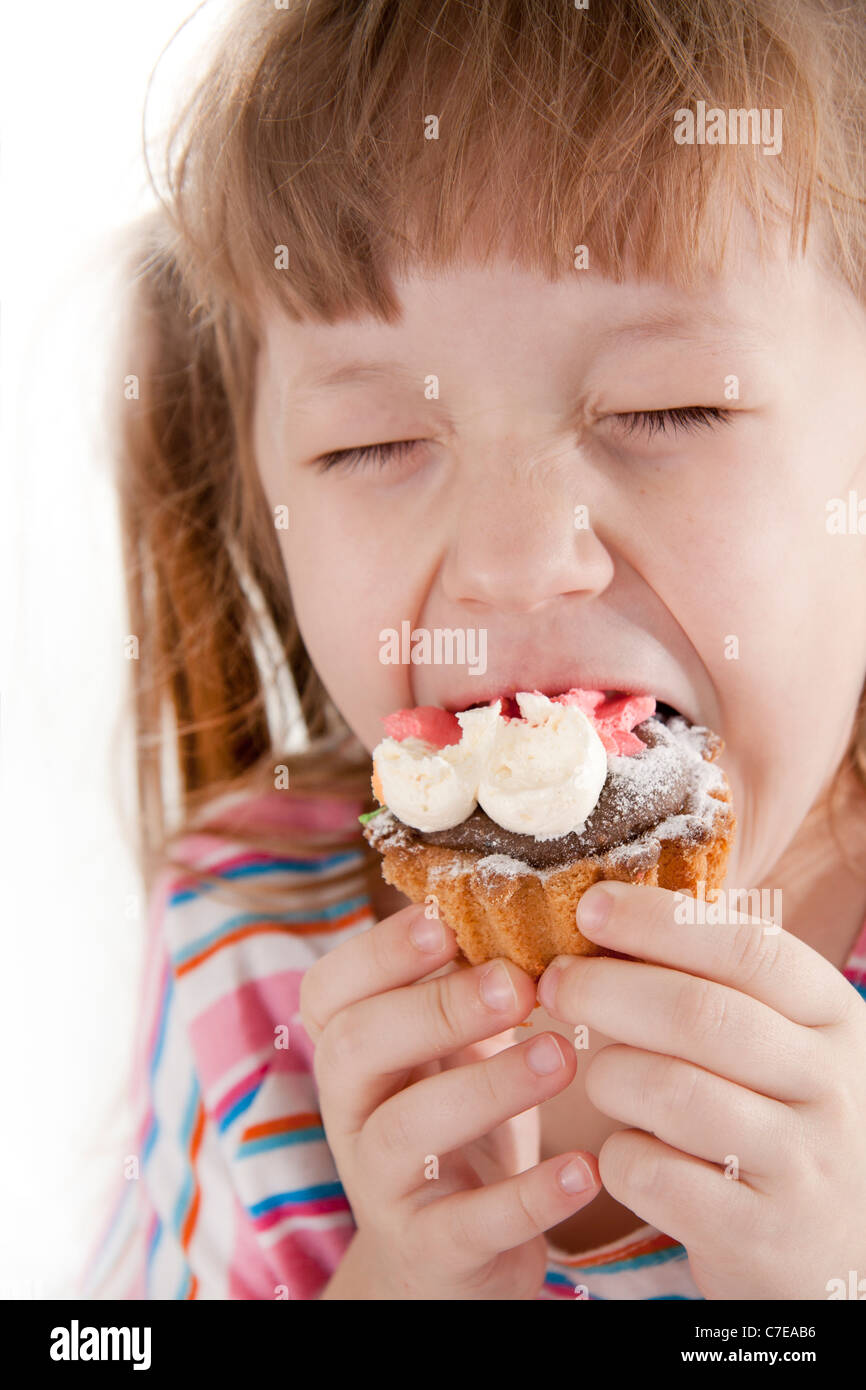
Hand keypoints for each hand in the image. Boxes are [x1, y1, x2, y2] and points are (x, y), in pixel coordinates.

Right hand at [300, 902, 600, 1299]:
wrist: (446, 1255)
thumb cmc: (458, 1115)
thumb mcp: (451, 1043)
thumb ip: (469, 979)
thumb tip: (536, 891)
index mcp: (352, 1045)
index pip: (328, 989)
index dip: (377, 952)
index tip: (444, 922)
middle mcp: (350, 1109)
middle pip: (356, 1047)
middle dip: (435, 1007)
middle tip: (517, 983)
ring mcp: (382, 1183)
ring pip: (406, 1131)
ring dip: (485, 1087)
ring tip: (561, 1057)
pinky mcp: (429, 1250)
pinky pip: (468, 1226)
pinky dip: (527, 1197)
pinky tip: (584, 1169)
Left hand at [536, 880, 865, 1299]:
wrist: (838, 1251)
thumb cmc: (779, 1118)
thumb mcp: (780, 1041)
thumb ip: (713, 980)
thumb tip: (604, 911)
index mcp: (832, 1016)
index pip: (749, 948)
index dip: (659, 921)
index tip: (589, 905)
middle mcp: (830, 1085)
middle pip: (700, 1015)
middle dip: (607, 989)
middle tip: (556, 983)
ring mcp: (801, 1164)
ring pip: (671, 1092)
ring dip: (611, 1076)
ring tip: (604, 1079)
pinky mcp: (758, 1234)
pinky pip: (654, 1175)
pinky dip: (618, 1156)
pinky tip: (629, 1150)